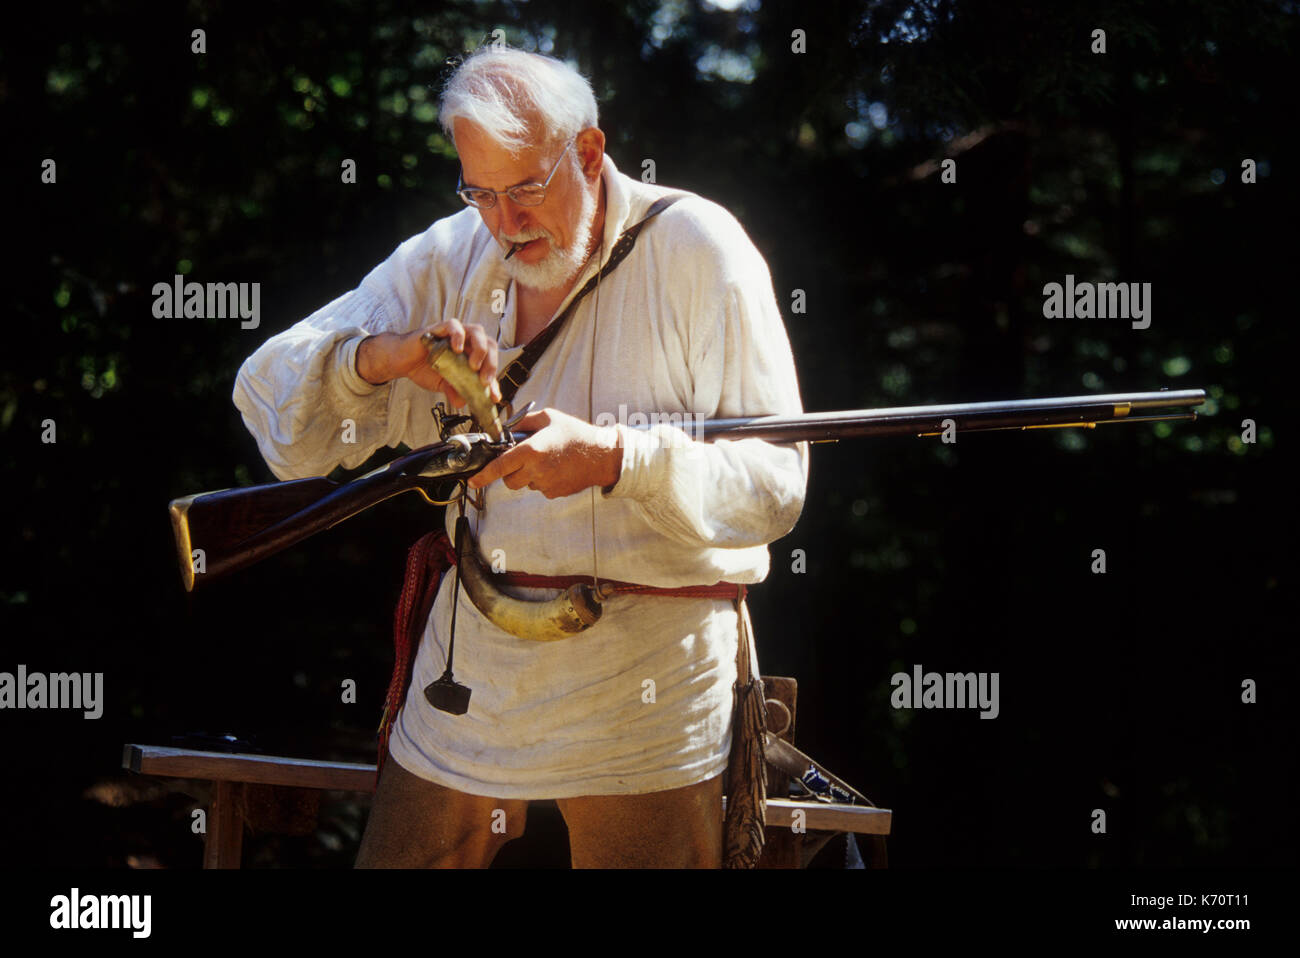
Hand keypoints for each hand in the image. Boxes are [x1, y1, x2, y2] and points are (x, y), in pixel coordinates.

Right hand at [356, 319, 501, 405]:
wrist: (402, 362)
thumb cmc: (424, 369)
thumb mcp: (443, 384)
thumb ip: (454, 391)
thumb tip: (462, 403)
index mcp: (471, 354)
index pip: (489, 364)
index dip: (495, 379)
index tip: (495, 397)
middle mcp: (466, 342)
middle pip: (489, 345)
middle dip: (491, 363)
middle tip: (485, 381)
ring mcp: (454, 334)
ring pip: (477, 331)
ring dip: (480, 349)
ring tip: (473, 365)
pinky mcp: (439, 328)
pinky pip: (454, 325)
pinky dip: (458, 335)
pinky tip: (457, 349)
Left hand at [467, 407, 621, 497]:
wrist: (601, 455)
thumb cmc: (575, 433)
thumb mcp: (548, 418)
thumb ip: (523, 423)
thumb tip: (506, 430)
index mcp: (531, 450)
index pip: (500, 466)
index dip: (483, 475)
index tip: (473, 481)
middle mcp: (536, 470)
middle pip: (509, 480)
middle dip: (510, 471)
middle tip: (523, 458)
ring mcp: (545, 484)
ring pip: (524, 484)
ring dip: (528, 475)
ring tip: (546, 460)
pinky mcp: (554, 493)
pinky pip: (539, 489)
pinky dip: (542, 480)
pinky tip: (556, 469)